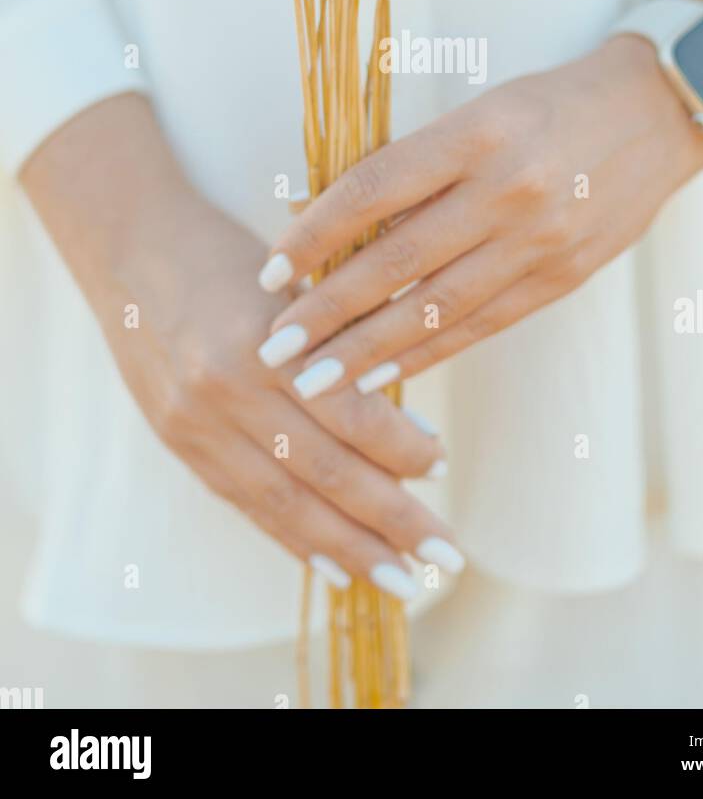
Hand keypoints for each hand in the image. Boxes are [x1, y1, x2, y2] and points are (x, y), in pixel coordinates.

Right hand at [22, 96, 460, 597]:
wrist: (130, 246)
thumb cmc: (229, 252)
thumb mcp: (294, 282)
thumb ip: (342, 346)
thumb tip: (409, 430)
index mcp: (262, 339)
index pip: (345, 413)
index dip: (399, 448)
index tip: (443, 466)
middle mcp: (224, 390)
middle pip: (322, 472)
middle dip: (390, 523)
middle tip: (447, 560)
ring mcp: (195, 424)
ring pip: (284, 502)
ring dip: (349, 550)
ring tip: (403, 582)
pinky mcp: (178, 443)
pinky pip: (245, 502)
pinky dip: (294, 540)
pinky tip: (336, 569)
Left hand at [258, 34, 702, 395]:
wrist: (658, 112)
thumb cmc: (550, 105)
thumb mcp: (480, 111)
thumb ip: (415, 164)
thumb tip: (329, 219)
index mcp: (477, 132)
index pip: (373, 189)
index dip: (314, 235)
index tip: (269, 272)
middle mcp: (508, 189)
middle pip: (398, 261)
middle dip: (327, 311)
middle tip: (272, 350)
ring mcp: (541, 239)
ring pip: (438, 307)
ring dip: (369, 350)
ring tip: (314, 381)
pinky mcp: (565, 276)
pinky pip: (484, 324)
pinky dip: (430, 353)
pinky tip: (386, 373)